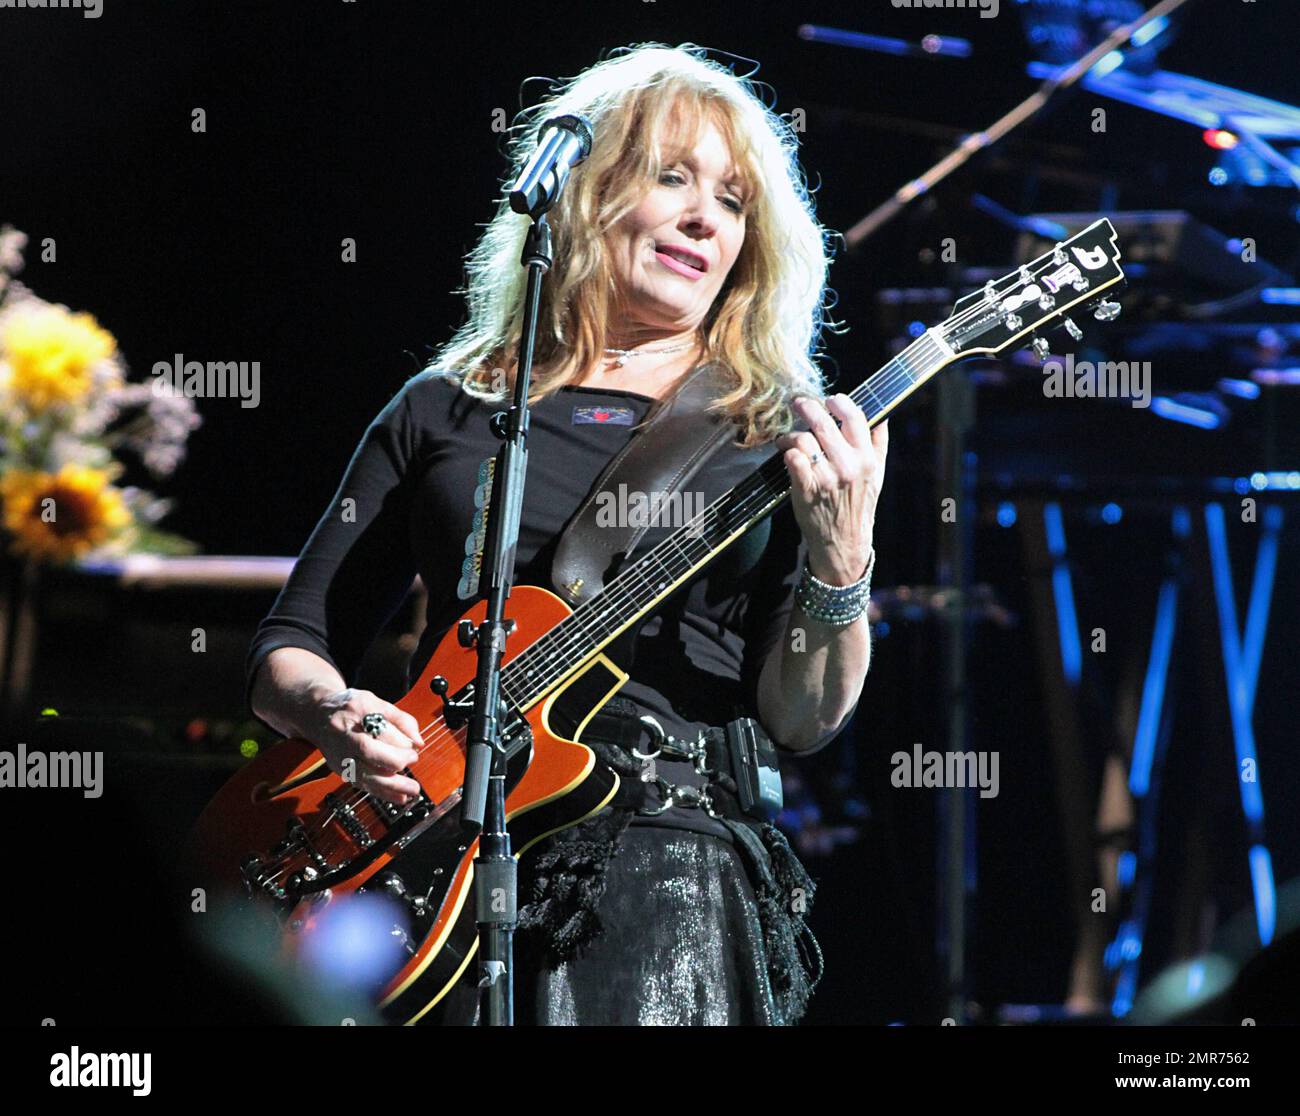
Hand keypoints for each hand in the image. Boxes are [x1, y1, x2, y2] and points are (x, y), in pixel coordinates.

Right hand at [299, 687, 424, 804]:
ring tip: (412, 790)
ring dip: (392, 785)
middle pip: (368, 751)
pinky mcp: (340, 769)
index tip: (415, 747)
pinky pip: (362, 784)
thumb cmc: (351, 707)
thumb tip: (418, 742)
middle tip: (413, 760)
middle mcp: (345, 734)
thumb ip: (401, 720)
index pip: (382, 730)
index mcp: (357, 712)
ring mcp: (340, 754)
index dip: (402, 741)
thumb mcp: (377, 702)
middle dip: (396, 760)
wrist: (318, 714)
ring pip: (365, 773)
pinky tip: (399, 796)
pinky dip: (382, 792)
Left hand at [776, 394, 887, 584]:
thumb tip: (882, 417)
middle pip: (824, 423)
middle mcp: (848, 466)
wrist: (843, 541)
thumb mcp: (877, 475)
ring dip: (791, 434)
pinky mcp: (806, 488)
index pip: (855, 417)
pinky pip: (793, 459)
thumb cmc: (858, 505)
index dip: (839, 402)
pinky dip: (786, 452)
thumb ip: (879, 444)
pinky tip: (785, 453)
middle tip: (798, 403)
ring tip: (788, 439)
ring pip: (804, 439)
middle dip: (807, 407)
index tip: (829, 400)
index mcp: (867, 458)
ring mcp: (826, 477)